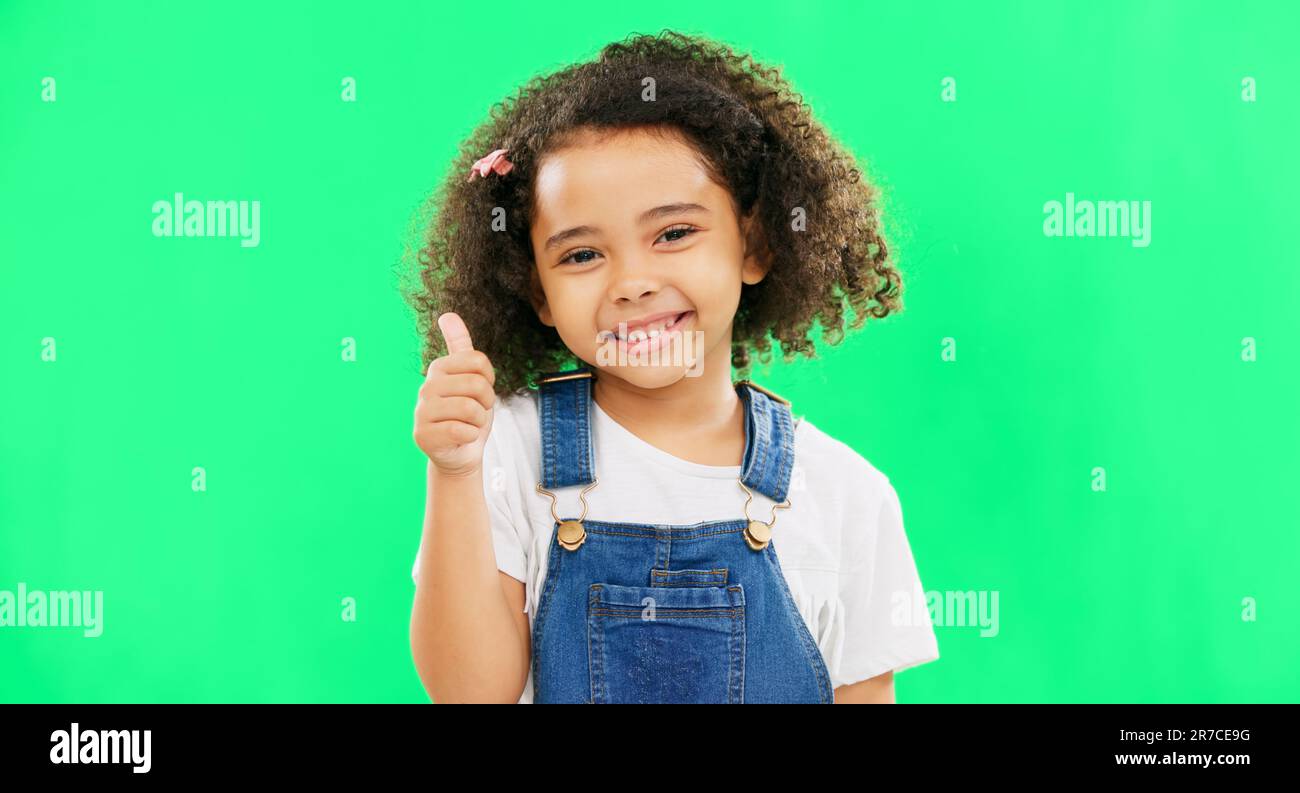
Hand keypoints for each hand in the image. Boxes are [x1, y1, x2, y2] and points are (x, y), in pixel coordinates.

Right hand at [413, 312, 495, 476]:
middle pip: (476, 385)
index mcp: (438, 369)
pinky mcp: (423, 435)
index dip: (489, 379)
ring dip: (479, 421)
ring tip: (468, 425)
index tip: (481, 391)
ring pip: (470, 409)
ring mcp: (421, 411)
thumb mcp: (470, 378)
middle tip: (476, 412)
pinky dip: (470, 436)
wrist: (460, 453)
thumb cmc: (468, 414)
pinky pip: (461, 429)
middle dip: (486, 403)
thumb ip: (460, 347)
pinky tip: (460, 438)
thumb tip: (448, 314)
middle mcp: (426, 387)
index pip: (478, 361)